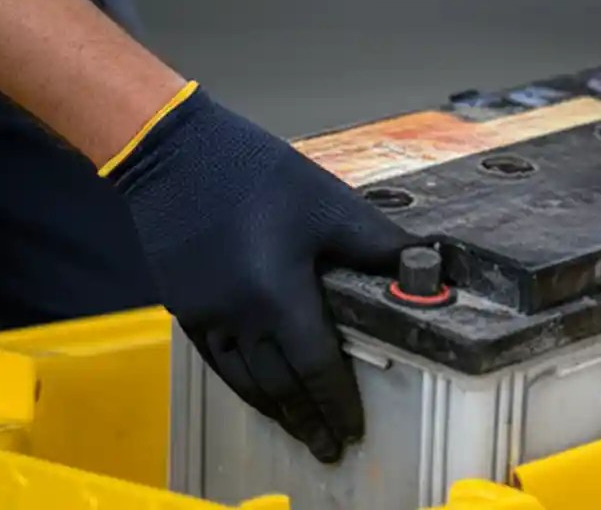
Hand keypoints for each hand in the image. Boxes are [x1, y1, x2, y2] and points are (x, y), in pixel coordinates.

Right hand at [107, 84, 411, 462]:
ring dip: (275, 411)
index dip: (337, 402)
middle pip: (279, 386)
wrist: (174, 153)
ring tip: (298, 432)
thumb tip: (426, 262)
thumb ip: (378, 244)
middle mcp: (239, 316)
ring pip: (244, 381)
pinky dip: (242, 386)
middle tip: (330, 447)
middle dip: (307, 420)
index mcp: (279, 294)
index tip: (354, 428)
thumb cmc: (257, 174)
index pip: (316, 367)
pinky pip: (217, 363)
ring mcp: (206, 316)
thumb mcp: (329, 204)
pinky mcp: (184, 308)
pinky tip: (257, 393)